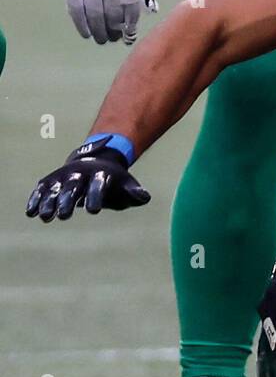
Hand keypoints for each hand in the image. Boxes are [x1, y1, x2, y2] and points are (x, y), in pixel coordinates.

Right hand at [26, 143, 150, 222]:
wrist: (97, 160)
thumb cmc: (115, 181)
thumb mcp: (128, 185)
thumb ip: (134, 193)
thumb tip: (144, 197)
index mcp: (101, 175)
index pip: (98, 185)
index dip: (96, 196)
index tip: (93, 211)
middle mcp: (80, 173)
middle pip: (73, 187)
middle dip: (67, 201)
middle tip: (64, 216)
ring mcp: (64, 175)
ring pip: (55, 188)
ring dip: (49, 202)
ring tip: (45, 217)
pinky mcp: (51, 180)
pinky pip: (42, 189)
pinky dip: (36, 199)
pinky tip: (30, 213)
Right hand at [38, 0, 157, 44]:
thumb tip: (153, 10)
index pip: (131, 1)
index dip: (131, 21)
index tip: (131, 34)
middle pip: (113, 8)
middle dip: (115, 28)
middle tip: (116, 39)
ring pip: (94, 10)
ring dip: (99, 29)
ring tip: (103, 39)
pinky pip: (75, 6)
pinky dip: (81, 23)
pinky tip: (87, 33)